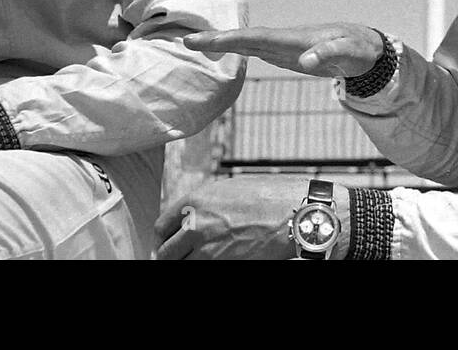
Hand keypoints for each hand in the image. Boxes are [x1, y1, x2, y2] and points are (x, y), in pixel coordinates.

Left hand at [155, 175, 349, 259]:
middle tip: (177, 258)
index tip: (165, 245)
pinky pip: (203, 269)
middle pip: (166, 252)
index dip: (162, 239)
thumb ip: (205, 204)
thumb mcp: (231, 189)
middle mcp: (196, 225)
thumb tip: (190, 217)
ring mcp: (208, 250)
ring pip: (183, 265)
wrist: (296, 215)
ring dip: (187, 262)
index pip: (162, 226)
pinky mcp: (223, 265)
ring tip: (199, 259)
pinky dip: (207, 266)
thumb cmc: (270, 197)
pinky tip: (219, 260)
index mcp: (196, 201)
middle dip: (170, 256)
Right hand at [184, 23, 383, 78]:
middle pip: (245, 38)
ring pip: (247, 42)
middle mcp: (284, 40)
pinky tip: (222, 50)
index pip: (257, 37)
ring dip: (221, 42)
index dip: (231, 39)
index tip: (208, 41)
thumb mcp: (348, 52)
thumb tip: (305, 61)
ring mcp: (283, 46)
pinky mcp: (285, 54)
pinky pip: (254, 49)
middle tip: (187, 40)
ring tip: (194, 43)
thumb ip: (328, 54)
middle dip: (217, 39)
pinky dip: (235, 48)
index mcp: (295, 39)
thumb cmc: (357, 48)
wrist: (364, 47)